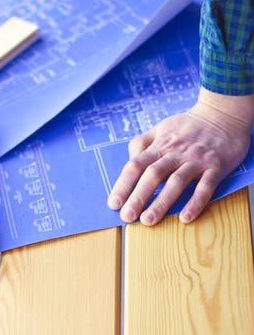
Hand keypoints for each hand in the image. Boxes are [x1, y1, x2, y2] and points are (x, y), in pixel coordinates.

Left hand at [107, 87, 253, 225]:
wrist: (222, 114)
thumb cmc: (189, 124)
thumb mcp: (161, 127)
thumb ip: (143, 142)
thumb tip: (130, 159)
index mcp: (160, 144)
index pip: (136, 165)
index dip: (123, 184)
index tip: (113, 203)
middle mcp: (175, 152)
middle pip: (152, 175)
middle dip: (137, 196)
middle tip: (126, 216)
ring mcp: (195, 159)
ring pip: (176, 182)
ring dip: (161, 202)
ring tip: (148, 220)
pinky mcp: (215, 166)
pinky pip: (205, 186)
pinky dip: (195, 202)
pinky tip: (185, 218)